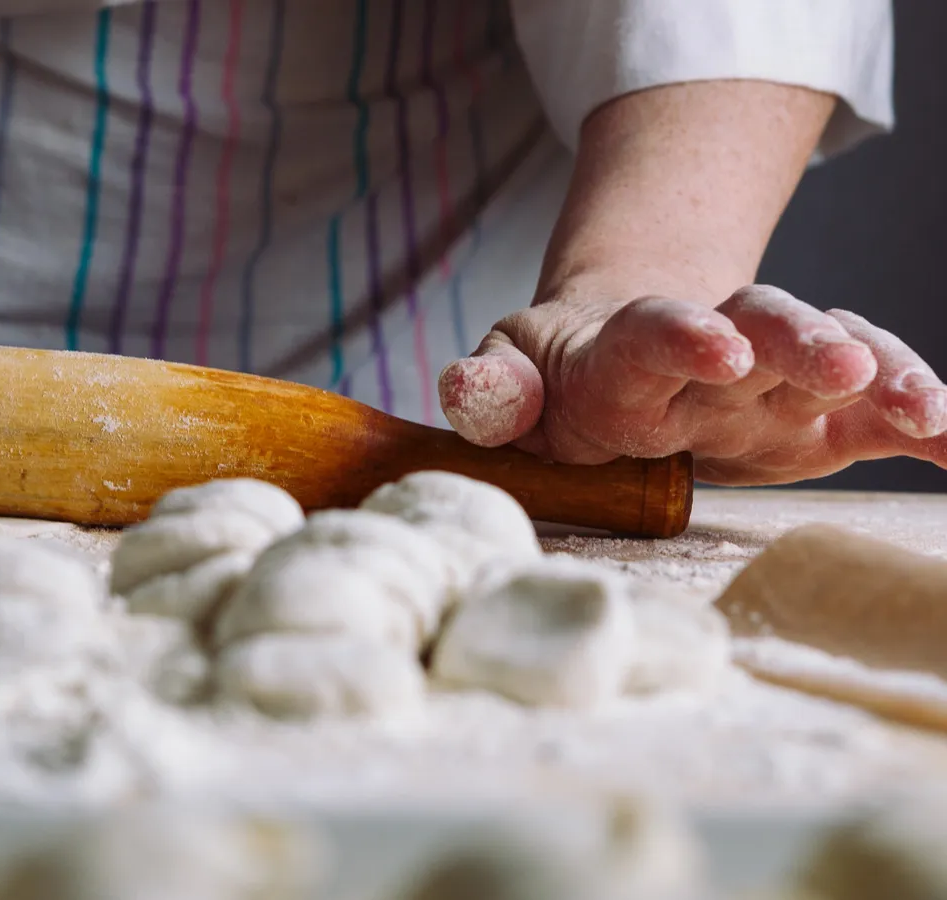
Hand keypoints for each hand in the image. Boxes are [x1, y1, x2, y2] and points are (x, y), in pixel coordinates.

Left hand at [438, 284, 946, 483]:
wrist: (620, 356)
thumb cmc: (561, 376)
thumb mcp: (512, 373)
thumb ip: (492, 388)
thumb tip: (468, 392)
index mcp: (626, 349)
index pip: (652, 331)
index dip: (683, 334)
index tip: (717, 346)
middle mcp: (715, 354)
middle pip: (765, 325)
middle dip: (802, 340)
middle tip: (844, 362)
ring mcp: (773, 384)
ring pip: (837, 361)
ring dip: (882, 377)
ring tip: (922, 407)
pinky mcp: (818, 421)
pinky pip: (877, 419)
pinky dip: (925, 425)